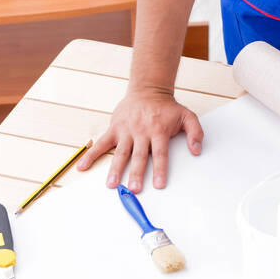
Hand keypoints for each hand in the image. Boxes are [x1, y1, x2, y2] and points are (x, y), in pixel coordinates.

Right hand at [75, 87, 203, 190]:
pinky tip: (82, 167)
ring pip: (120, 152)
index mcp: (159, 131)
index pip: (160, 153)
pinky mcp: (114, 128)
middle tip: (133, 189)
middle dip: (136, 173)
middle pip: (139, 156)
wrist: (148, 90)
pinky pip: (101, 143)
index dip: (159, 169)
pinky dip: (91, 154)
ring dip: (115, 169)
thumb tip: (197, 150)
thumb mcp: (187, 116)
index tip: (158, 184)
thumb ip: (195, 133)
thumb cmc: (167, 108)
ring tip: (112, 184)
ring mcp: (126, 130)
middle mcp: (141, 132)